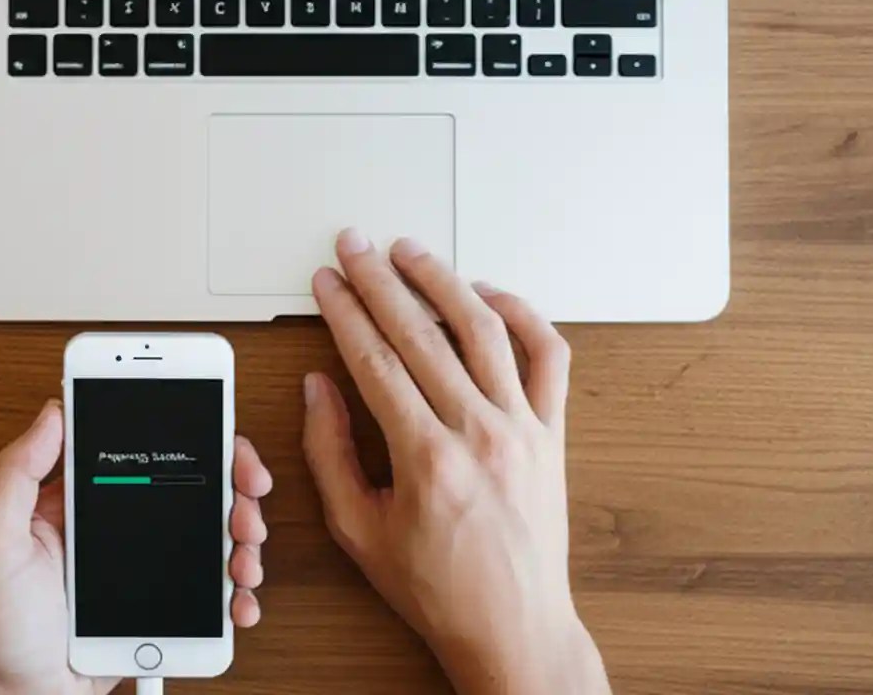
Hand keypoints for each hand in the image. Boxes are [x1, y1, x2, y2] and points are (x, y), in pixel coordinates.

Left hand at [0, 401, 272, 694]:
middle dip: (236, 485)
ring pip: (215, 533)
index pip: (146, 445)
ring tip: (243, 559)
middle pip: (197, 483)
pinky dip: (237, 593)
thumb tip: (50, 415)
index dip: (192, 431)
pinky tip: (238, 601)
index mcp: (86, 497)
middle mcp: (123, 523)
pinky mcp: (167, 603)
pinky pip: (213, 589)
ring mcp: (150, 563)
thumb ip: (14, 475)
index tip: (221, 435)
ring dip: (244, 538)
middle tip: (248, 500)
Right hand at [302, 230, 609, 694]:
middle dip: (379, 281)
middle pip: (420, 332)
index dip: (344, 311)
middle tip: (355, 247)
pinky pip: (548, 355)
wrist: (511, 624)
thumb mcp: (358, 529)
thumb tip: (320, 389)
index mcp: (425, 458)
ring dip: (443, 281)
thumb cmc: (438, 588)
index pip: (373, 359)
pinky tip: (488, 295)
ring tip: (411, 253)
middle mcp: (478, 433)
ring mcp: (522, 427)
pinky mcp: (551, 431)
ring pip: (483, 329)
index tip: (327, 283)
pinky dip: (522, 314)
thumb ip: (330, 454)